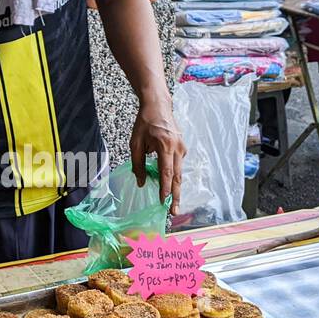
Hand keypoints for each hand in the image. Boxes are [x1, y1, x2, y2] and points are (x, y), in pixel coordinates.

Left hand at [130, 92, 185, 213]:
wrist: (158, 105)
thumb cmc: (145, 123)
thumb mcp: (135, 143)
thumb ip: (138, 163)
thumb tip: (142, 182)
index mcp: (165, 146)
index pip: (166, 172)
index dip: (165, 188)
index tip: (163, 201)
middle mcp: (177, 148)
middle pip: (177, 177)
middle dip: (175, 196)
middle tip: (174, 212)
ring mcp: (182, 148)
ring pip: (179, 173)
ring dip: (176, 189)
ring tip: (172, 204)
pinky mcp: (182, 148)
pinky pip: (178, 166)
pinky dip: (174, 178)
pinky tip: (169, 187)